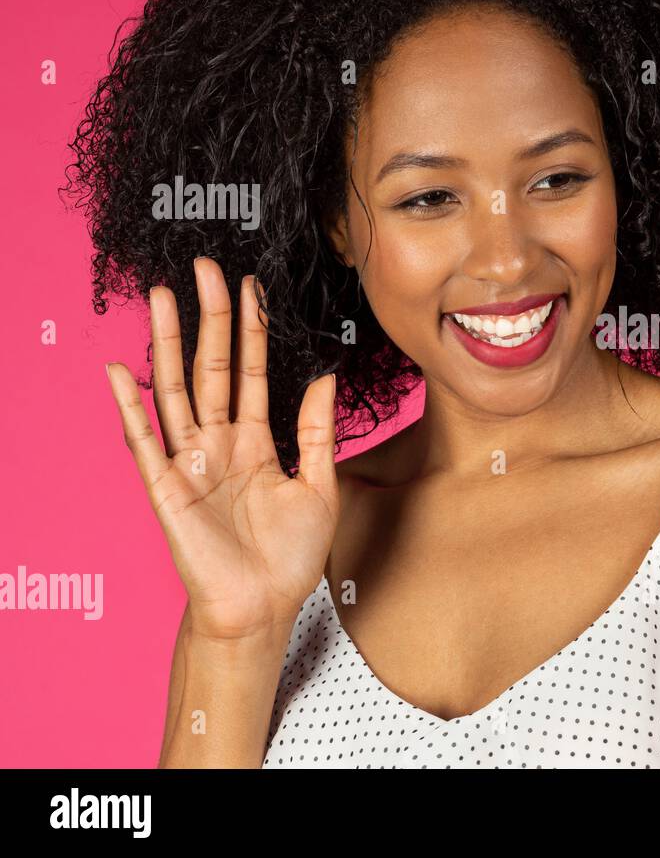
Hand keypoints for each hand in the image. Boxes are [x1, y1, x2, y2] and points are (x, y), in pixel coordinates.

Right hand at [105, 257, 338, 640]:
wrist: (263, 608)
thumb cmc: (289, 556)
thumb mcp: (319, 486)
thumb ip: (317, 431)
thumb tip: (324, 376)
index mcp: (255, 442)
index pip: (251, 372)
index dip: (252, 330)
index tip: (254, 287)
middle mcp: (218, 443)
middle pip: (211, 367)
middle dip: (211, 317)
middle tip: (208, 268)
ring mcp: (189, 462)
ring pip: (176, 390)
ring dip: (169, 343)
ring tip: (164, 296)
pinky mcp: (165, 489)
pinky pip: (143, 442)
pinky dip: (130, 407)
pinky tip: (119, 371)